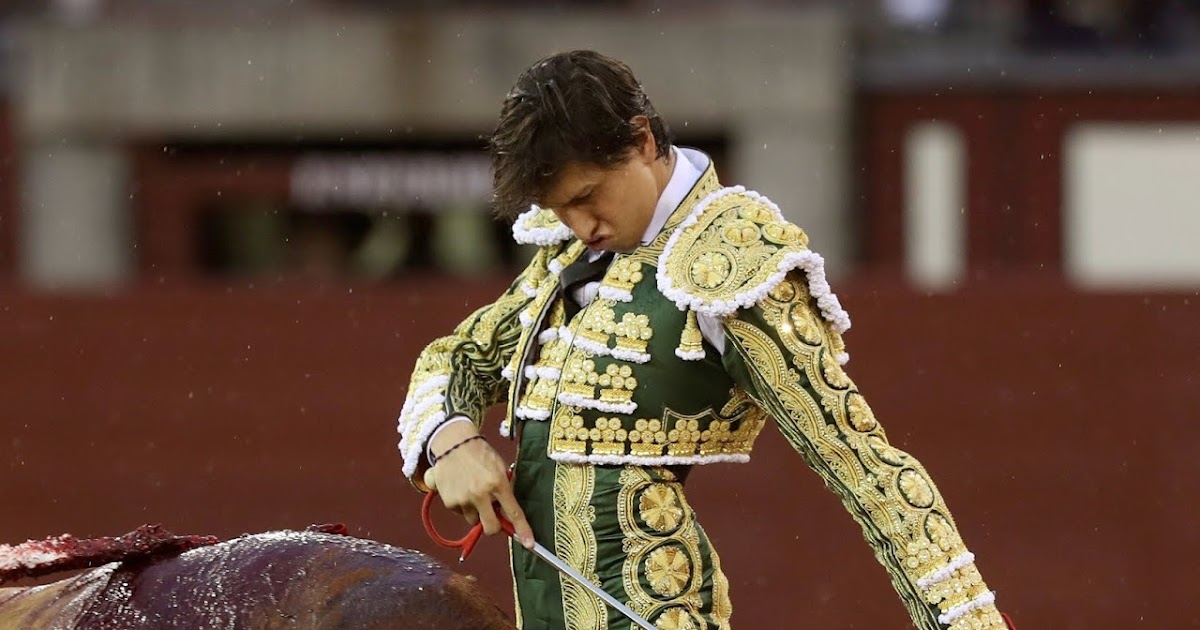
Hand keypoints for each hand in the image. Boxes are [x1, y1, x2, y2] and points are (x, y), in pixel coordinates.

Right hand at [425, 423, 534, 548]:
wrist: (453, 443)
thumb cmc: (480, 454)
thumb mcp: (499, 467)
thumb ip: (505, 488)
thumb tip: (508, 510)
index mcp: (498, 484)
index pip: (514, 513)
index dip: (523, 530)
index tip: (529, 544)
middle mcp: (481, 494)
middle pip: (491, 528)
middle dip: (493, 527)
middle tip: (492, 516)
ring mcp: (464, 499)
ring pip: (473, 521)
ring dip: (475, 512)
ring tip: (472, 491)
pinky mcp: (449, 501)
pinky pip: (460, 512)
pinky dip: (462, 505)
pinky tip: (460, 488)